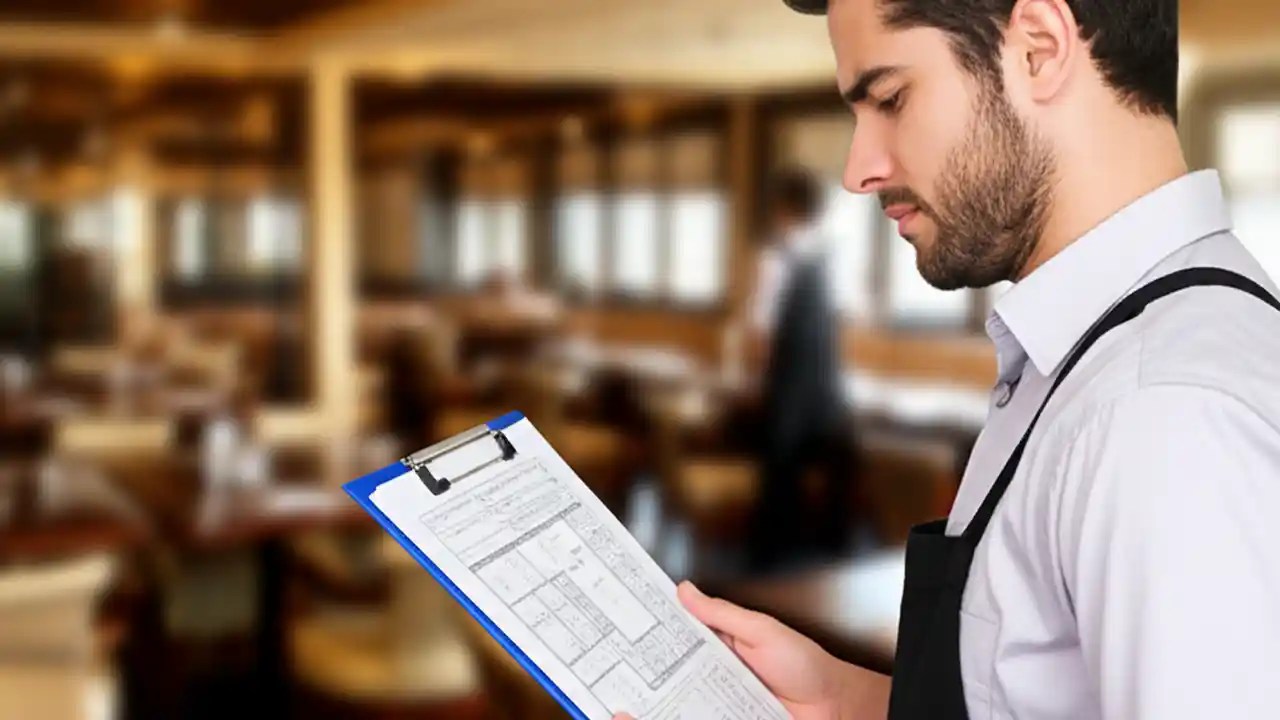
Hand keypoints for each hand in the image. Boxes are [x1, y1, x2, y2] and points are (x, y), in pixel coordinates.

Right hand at [613, 581, 888, 719]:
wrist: (834, 706)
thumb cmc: (804, 664)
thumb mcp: (760, 630)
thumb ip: (721, 614)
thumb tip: (684, 590)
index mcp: (716, 647)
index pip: (672, 640)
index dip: (645, 637)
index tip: (613, 629)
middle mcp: (710, 677)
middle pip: (665, 678)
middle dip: (636, 678)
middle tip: (608, 678)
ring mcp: (715, 705)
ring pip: (675, 705)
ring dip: (651, 704)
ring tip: (621, 707)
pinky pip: (693, 717)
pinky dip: (675, 715)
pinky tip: (653, 715)